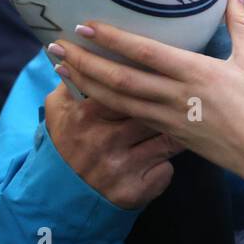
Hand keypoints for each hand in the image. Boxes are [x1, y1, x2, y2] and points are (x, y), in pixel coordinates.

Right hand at [45, 81, 182, 209]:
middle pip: (153, 110)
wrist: (58, 197)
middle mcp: (103, 140)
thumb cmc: (65, 143)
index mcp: (86, 114)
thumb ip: (73, 77)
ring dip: (177, 132)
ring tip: (182, 126)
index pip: (126, 84)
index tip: (163, 74)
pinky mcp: (134, 190)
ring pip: (167, 139)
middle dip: (172, 104)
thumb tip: (81, 47)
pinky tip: (162, 160)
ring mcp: (120, 167)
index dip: (149, 77)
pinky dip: (167, 164)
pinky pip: (167, 169)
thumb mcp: (58, 108)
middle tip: (186, 98)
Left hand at [51, 0, 243, 201]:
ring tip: (60, 68)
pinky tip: (89, 95)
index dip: (112, 40)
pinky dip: (105, 104)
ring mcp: (170, 118)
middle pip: (120, 79)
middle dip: (84, 63)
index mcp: (196, 73)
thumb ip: (240, 22)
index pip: (144, 54)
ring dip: (86, 84)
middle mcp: (176, 96)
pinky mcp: (169, 134)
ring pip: (118, 101)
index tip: (84, 26)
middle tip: (53, 47)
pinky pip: (130, 117)